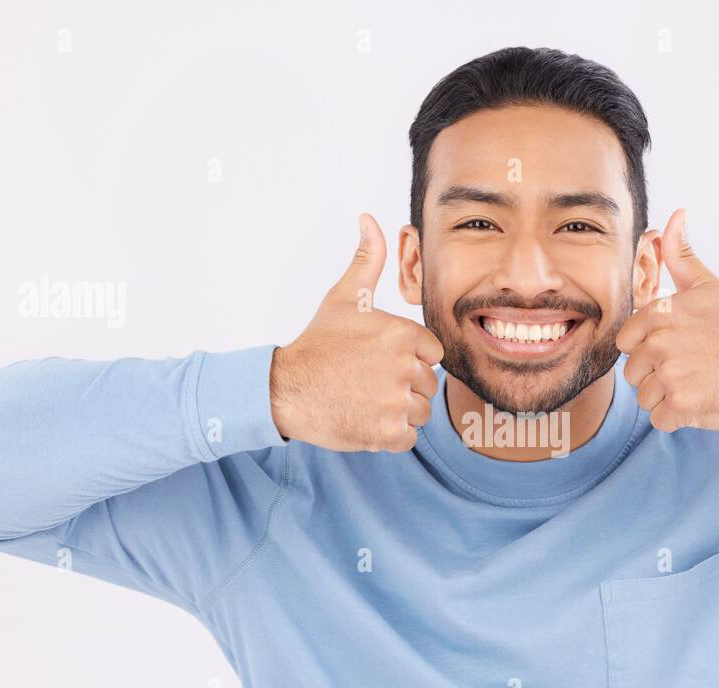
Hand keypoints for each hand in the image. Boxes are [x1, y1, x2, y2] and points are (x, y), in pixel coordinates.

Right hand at [270, 213, 444, 451]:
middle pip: (427, 383)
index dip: (410, 358)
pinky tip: (365, 418)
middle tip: (368, 381)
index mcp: (403, 334)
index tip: (380, 360)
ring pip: (420, 412)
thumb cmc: (318, 344)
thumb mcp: (345, 298)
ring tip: (366, 399)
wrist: (286, 389)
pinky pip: (408, 438)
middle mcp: (405, 367)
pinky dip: (389, 435)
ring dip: (397, 411)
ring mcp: (397, 402)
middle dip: (404, 386)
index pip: (432, 353)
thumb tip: (369, 219)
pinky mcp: (389, 433)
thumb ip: (367, 260)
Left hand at [616, 209, 718, 432]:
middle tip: (688, 366)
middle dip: (655, 373)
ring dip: (664, 396)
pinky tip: (697, 401)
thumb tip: (676, 215)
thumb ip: (681, 255)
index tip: (673, 346)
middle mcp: (662, 344)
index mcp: (662, 314)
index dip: (646, 347)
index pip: (626, 341)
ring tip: (693, 383)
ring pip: (643, 396)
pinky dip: (675, 417)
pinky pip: (658, 418)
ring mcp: (671, 377)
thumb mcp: (709, 287)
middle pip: (633, 371)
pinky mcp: (680, 407)